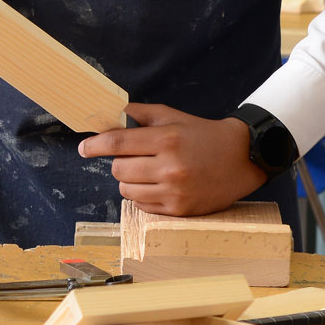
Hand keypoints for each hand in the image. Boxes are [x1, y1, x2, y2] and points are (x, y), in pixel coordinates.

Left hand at [80, 103, 264, 215]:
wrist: (241, 158)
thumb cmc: (203, 135)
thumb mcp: (173, 116)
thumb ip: (141, 114)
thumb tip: (113, 114)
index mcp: (166, 139)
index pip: (118, 143)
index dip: (95, 145)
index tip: (84, 148)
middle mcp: (169, 167)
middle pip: (118, 169)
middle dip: (119, 162)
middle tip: (132, 157)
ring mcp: (174, 192)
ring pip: (127, 190)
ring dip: (129, 180)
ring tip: (146, 171)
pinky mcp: (179, 210)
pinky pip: (142, 206)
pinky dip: (142, 196)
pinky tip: (157, 185)